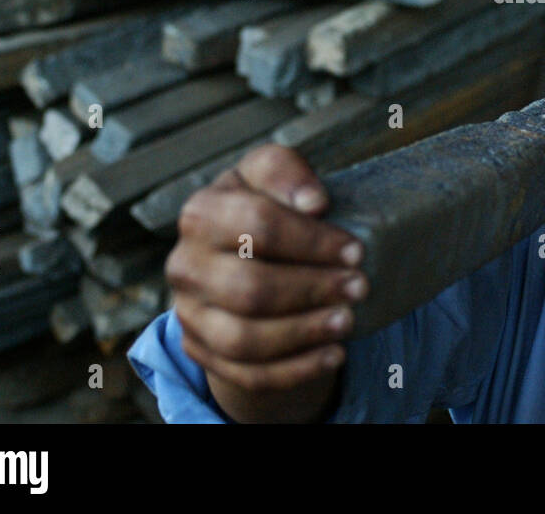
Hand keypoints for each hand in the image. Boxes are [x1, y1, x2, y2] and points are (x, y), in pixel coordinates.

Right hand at [165, 143, 368, 422]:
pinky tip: (333, 354)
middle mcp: (184, 265)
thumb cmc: (265, 207)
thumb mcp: (271, 175)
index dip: (312, 241)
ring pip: (243, 339)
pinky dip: (295, 369)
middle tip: (360, 287)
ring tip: (348, 321)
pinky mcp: (201, 350)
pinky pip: (246, 373)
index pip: (257, 225)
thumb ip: (285, 172)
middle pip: (249, 288)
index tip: (356, 251)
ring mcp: (188, 314)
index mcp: (200, 213)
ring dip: (304, 332)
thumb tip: (313, 202)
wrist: (242, 255)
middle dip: (312, 290)